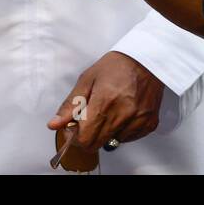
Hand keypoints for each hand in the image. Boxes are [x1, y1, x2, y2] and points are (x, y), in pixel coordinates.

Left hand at [48, 51, 164, 150]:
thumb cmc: (117, 66)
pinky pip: (129, 138)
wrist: (147, 59)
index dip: (75, 136)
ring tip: (111, 111)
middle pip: (96, 144)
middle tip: (90, 119)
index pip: (84, 139)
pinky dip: (123, 130)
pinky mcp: (149, 123)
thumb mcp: (88, 79)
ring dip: (106, 132)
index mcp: (104, 102)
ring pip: (112, 142)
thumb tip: (54, 124)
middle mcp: (123, 114)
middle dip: (88, 136)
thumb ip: (70, 105)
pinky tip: (124, 113)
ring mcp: (138, 120)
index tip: (75, 126)